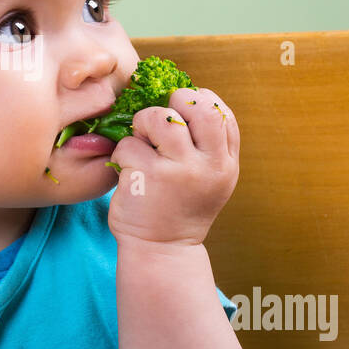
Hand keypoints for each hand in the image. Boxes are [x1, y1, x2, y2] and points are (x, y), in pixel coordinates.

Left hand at [106, 87, 239, 246]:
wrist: (162, 251)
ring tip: (141, 142)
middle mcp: (209, 165)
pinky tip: (129, 170)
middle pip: (199, 106)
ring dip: (143, 123)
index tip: (182, 112)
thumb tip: (185, 98)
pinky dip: (123, 152)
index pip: (221, 113)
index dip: (199, 102)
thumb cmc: (180, 207)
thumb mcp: (209, 179)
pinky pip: (129, 143)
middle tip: (160, 120)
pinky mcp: (148, 177)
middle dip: (175, 102)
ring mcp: (179, 170)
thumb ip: (207, 144)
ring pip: (159, 117)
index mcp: (226, 164)